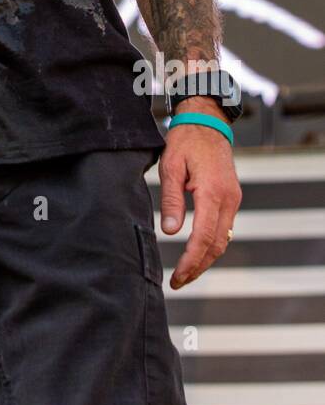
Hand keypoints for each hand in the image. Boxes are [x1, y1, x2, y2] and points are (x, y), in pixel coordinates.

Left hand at [159, 110, 241, 289]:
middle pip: (217, 244)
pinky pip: (225, 228)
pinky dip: (212, 245)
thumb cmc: (186, 141)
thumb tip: (170, 231)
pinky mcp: (232, 198)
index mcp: (212, 192)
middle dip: (198, 266)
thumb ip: (171, 200)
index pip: (204, 236)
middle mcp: (228, 199)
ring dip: (206, 259)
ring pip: (224, 239)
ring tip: (186, 274)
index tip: (178, 276)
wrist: (207, 122)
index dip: (191, 260)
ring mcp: (233, 199)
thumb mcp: (171, 166)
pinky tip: (198, 253)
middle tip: (178, 282)